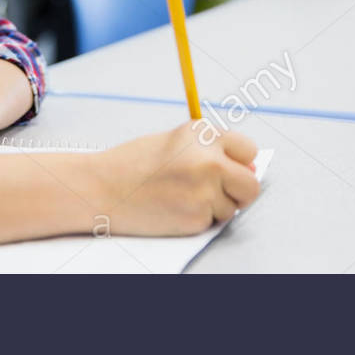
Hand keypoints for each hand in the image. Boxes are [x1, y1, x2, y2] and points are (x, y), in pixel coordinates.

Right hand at [89, 122, 260, 235]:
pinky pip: (212, 222)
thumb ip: (210, 150)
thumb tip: (249, 170)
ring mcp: (204, 190)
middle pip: (251, 183)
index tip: (229, 168)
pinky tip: (174, 207)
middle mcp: (208, 159)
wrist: (102, 188)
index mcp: (202, 133)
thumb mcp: (176, 142)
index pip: (247, 149)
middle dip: (239, 191)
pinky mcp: (196, 217)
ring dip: (215, 206)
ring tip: (182, 196)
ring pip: (232, 207)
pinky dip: (198, 219)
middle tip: (216, 191)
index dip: (240, 162)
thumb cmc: (135, 164)